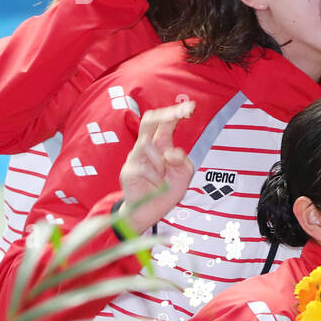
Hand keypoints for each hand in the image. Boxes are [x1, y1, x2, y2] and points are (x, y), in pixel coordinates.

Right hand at [119, 100, 195, 230]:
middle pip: (148, 121)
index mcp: (160, 145)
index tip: (192, 107)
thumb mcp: (183, 174)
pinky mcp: (128, 172)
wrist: (150, 212)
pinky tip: (158, 186)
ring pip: (145, 143)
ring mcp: (134, 158)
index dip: (177, 112)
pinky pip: (143, 168)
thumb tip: (171, 151)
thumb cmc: (166, 190)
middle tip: (182, 112)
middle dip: (166, 114)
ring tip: (164, 176)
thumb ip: (182, 161)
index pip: (165, 122)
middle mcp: (146, 147)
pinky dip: (156, 178)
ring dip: (160, 160)